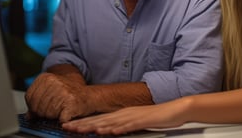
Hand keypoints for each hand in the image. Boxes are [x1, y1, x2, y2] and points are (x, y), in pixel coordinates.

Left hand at [25, 72, 93, 123]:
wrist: (88, 95)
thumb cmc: (69, 94)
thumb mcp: (50, 91)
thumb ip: (37, 100)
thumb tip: (29, 115)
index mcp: (45, 77)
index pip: (29, 97)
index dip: (33, 107)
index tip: (39, 110)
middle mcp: (54, 82)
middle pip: (37, 107)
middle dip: (43, 113)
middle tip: (53, 111)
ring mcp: (63, 92)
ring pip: (48, 114)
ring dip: (53, 117)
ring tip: (60, 111)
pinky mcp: (71, 103)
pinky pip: (60, 119)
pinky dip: (62, 120)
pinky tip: (65, 115)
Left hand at [62, 102, 184, 134]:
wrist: (175, 109)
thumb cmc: (156, 117)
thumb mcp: (135, 122)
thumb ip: (121, 126)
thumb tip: (108, 131)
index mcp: (120, 114)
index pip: (97, 119)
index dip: (82, 123)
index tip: (68, 126)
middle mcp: (123, 114)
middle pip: (99, 120)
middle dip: (82, 124)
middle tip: (66, 128)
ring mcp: (132, 116)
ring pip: (110, 122)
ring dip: (95, 127)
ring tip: (82, 130)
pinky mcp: (143, 120)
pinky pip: (128, 126)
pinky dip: (118, 129)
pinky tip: (109, 132)